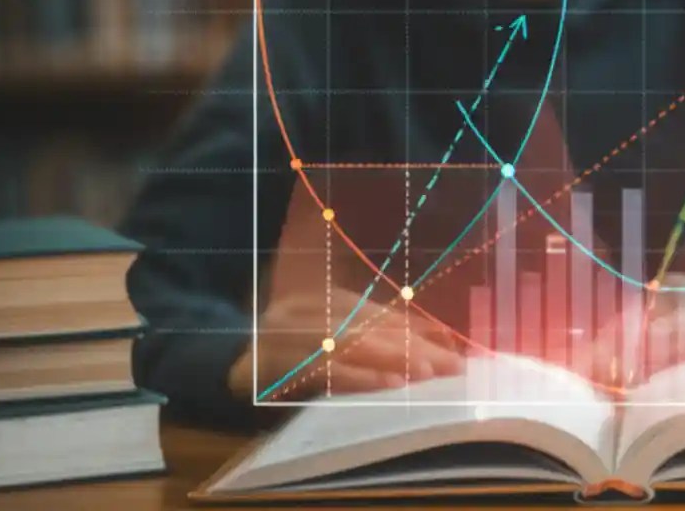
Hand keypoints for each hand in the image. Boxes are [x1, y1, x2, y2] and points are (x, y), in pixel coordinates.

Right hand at [229, 287, 465, 400]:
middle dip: (415, 348)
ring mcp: (287, 333)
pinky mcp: (273, 362)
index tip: (457, 352)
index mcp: (328, 300)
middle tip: (452, 367)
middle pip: (371, 327)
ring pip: (351, 344)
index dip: (422, 334)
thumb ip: (381, 337)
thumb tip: (442, 340)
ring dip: (393, 359)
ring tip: (428, 374)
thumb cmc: (292, 358)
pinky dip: (359, 376)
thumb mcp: (336, 341)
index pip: (383, 316)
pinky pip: (324, 370)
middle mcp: (308, 309)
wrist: (228, 367)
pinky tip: (388, 384)